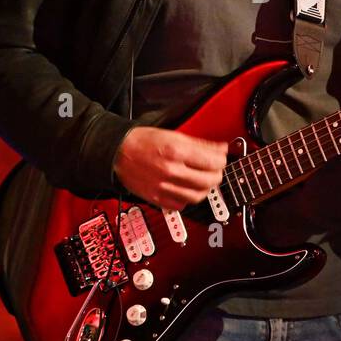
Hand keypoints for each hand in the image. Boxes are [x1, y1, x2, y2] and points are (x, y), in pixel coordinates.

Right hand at [111, 127, 228, 211]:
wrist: (118, 152)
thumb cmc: (142, 141)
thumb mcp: (174, 135)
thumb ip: (200, 144)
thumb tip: (220, 149)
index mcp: (176, 151)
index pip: (213, 161)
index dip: (221, 159)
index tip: (221, 158)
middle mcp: (171, 171)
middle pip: (209, 180)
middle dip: (217, 174)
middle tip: (215, 170)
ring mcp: (164, 187)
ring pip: (197, 196)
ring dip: (205, 189)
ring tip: (204, 181)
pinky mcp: (157, 198)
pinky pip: (181, 205)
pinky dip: (187, 199)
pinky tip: (186, 190)